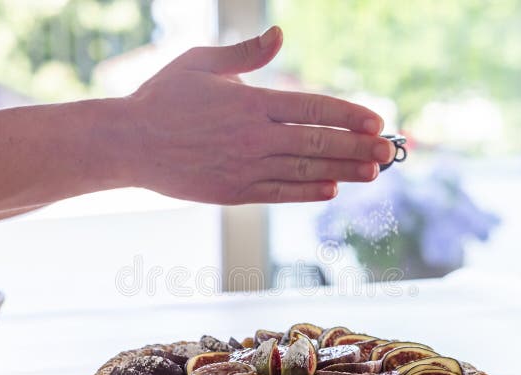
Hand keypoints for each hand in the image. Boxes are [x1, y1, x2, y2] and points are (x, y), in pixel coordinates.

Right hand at [116, 26, 394, 203]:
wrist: (129, 144)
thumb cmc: (162, 97)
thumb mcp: (200, 62)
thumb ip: (245, 54)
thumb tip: (279, 34)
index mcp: (250, 102)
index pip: (312, 108)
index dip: (348, 115)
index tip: (377, 120)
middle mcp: (254, 137)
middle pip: (317, 142)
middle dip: (358, 146)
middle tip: (391, 150)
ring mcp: (245, 168)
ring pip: (304, 170)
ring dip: (342, 171)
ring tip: (374, 172)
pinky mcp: (233, 192)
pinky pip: (279, 192)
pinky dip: (306, 191)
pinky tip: (331, 190)